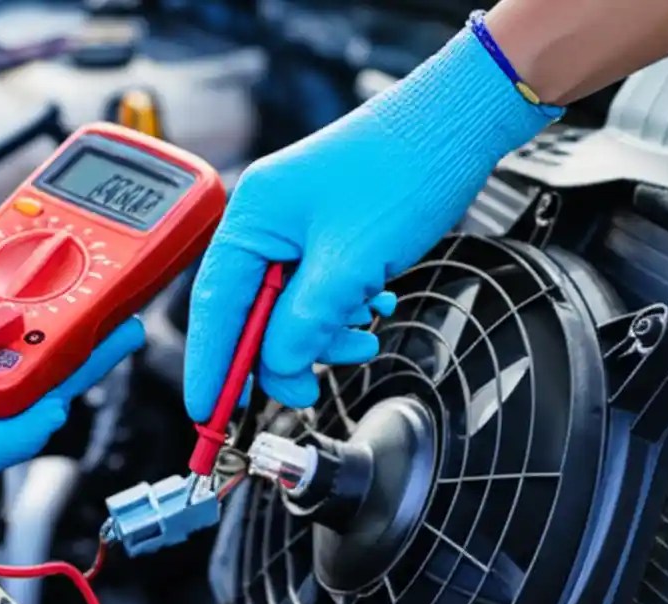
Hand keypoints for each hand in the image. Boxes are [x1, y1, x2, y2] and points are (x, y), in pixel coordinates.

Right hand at [183, 29, 550, 419]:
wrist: (459, 125)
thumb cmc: (405, 171)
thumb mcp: (351, 264)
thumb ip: (305, 323)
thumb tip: (277, 371)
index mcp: (252, 218)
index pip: (214, 306)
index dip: (211, 366)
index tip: (208, 414)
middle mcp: (266, 221)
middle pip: (252, 312)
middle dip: (282, 355)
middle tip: (305, 392)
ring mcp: (297, 227)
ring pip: (291, 307)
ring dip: (322, 334)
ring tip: (360, 340)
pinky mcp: (328, 233)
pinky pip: (319, 291)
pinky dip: (341, 312)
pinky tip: (372, 309)